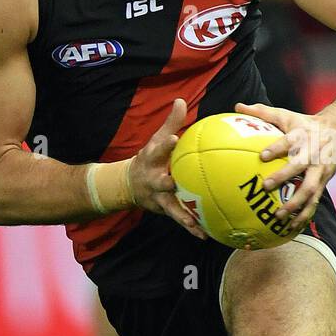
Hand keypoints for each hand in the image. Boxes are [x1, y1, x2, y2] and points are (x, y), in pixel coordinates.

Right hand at [128, 98, 207, 238]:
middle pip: (160, 181)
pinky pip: (180, 219)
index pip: (159, 149)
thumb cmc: (150, 157)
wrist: (129, 184)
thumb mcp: (157, 139)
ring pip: (170, 206)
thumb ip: (171, 122)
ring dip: (182, 214)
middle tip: (174, 183)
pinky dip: (191, 228)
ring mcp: (158, 196)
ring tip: (195, 223)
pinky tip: (205, 235)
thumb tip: (181, 100)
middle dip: (166, 182)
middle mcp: (153, 179)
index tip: (174, 138)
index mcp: (152, 158)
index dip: (165, 144)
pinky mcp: (165, 209)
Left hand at [234, 100, 335, 233]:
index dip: (277, 148)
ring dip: (296, 204)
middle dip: (284, 177)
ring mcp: (321, 170)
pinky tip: (291, 228)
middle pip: (300, 166)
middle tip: (266, 186)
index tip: (262, 156)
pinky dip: (304, 215)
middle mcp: (312, 154)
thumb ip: (262, 112)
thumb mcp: (286, 115)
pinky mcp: (324, 182)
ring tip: (279, 216)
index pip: (289, 141)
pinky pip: (315, 201)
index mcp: (302, 137)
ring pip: (311, 189)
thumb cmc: (304, 124)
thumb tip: (237, 106)